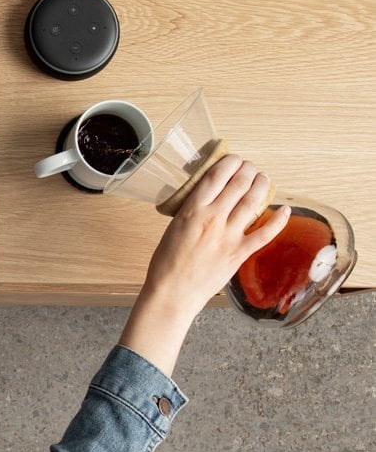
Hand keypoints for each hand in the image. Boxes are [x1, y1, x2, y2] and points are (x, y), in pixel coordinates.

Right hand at [120, 155, 289, 375]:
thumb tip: (207, 200)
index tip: (233, 159)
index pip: (215, 177)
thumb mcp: (173, 227)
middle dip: (248, 170)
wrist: (173, 292)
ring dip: (262, 186)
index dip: (229, 163)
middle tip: (250, 167)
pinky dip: (278, 220)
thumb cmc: (166, 263)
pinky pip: (265, 233)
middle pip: (238, 185)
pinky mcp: (240, 253)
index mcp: (192, 211)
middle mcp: (213, 219)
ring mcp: (229, 236)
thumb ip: (191, 211)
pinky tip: (285, 210)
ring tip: (264, 178)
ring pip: (253, 202)